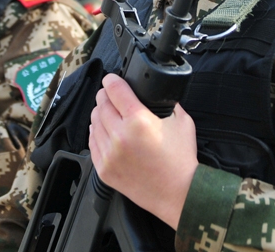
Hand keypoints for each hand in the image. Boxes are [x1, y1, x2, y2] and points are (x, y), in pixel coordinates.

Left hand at [89, 73, 197, 230]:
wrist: (179, 194)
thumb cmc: (182, 160)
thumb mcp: (182, 121)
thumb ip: (169, 103)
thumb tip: (159, 93)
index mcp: (138, 120)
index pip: (114, 90)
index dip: (111, 80)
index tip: (111, 79)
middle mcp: (120, 136)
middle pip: (101, 104)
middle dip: (106, 96)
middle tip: (111, 95)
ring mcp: (109, 154)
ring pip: (93, 122)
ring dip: (100, 113)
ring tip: (109, 113)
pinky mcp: (104, 170)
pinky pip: (92, 143)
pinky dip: (96, 133)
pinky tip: (104, 131)